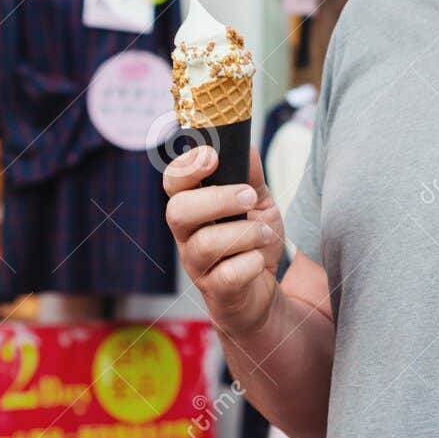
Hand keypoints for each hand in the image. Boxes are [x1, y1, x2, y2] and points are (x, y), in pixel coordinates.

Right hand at [163, 145, 284, 338]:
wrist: (263, 290)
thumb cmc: (252, 240)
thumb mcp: (257, 201)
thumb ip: (250, 174)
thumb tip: (245, 146)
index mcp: (194, 206)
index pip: (173, 182)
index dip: (186, 166)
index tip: (212, 157)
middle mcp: (187, 235)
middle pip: (177, 212)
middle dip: (216, 200)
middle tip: (248, 197)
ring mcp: (198, 266)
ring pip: (204, 245)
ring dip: (244, 233)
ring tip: (265, 233)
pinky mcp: (216, 292)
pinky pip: (226, 276)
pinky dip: (250, 264)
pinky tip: (260, 261)